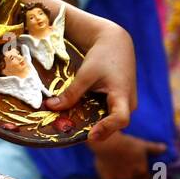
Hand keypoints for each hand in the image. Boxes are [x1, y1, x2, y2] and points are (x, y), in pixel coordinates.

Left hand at [44, 18, 136, 141]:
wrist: (115, 43)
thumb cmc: (102, 56)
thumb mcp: (85, 74)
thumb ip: (71, 93)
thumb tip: (50, 107)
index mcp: (122, 95)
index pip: (120, 119)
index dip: (106, 129)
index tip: (91, 136)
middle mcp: (129, 102)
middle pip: (115, 125)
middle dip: (97, 131)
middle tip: (74, 134)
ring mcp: (126, 102)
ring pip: (112, 120)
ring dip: (96, 124)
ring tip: (74, 125)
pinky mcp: (121, 101)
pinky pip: (109, 113)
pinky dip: (96, 115)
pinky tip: (80, 114)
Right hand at [90, 132, 166, 178]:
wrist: (108, 143)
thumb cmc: (127, 143)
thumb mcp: (143, 144)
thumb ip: (155, 149)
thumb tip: (165, 148)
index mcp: (142, 172)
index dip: (146, 178)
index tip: (144, 175)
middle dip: (133, 177)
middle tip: (129, 169)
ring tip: (118, 170)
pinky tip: (108, 172)